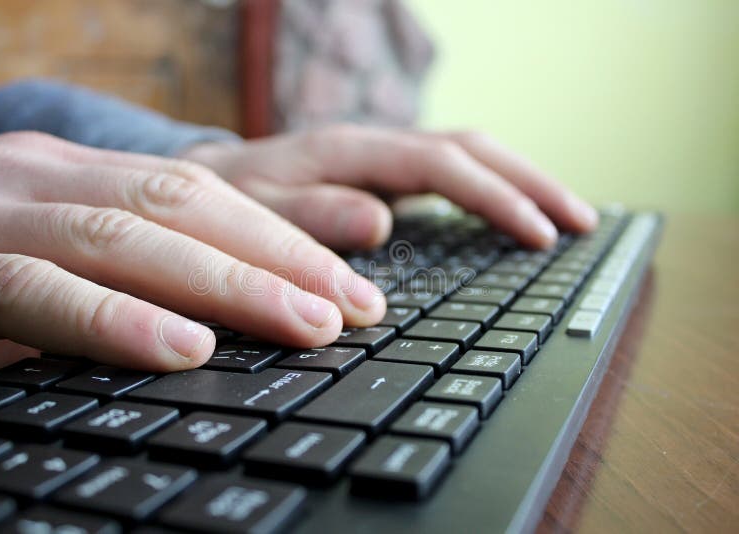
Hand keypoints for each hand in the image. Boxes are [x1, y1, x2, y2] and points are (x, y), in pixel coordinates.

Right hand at [0, 132, 384, 384]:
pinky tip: (183, 352)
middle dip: (282, 259)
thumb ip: (121, 285)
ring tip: (307, 327)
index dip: (286, 240)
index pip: (204, 195)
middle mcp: (37, 178)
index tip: (354, 288)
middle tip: (358, 308)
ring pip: (129, 238)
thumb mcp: (50, 270)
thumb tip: (217, 330)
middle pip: (188, 207)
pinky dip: (113, 322)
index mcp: (75, 175)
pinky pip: (35, 291)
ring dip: (228, 286)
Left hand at [182, 125, 597, 249]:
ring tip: (570, 219)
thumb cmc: (227, 204)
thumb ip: (311, 218)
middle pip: (472, 149)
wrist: (203, 186)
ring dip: (522, 183)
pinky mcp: (383, 176)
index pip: (442, 165)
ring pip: (469, 156)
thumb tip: (382, 222)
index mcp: (352, 151)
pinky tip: (512, 215)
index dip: (494, 199)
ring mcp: (383, 160)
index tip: (536, 236)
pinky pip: (451, 174)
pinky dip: (491, 191)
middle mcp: (375, 147)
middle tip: (582, 223)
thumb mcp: (255, 214)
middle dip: (531, 183)